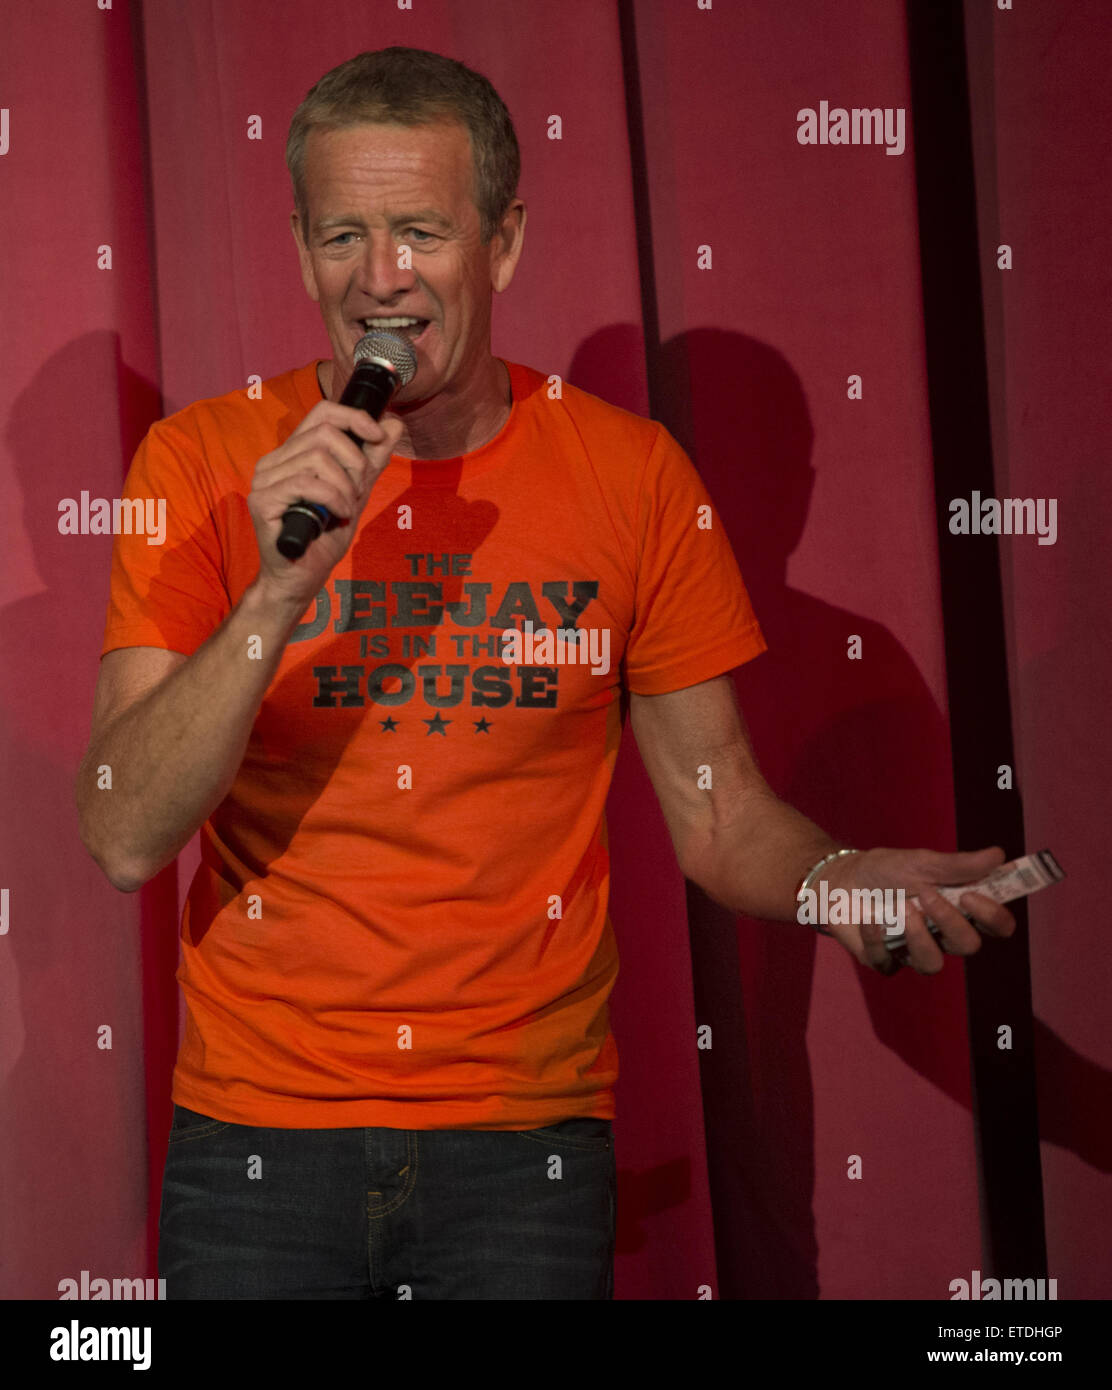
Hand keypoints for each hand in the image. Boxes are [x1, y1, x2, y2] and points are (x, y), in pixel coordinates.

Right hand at [247, 399, 404, 610]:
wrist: (303, 576)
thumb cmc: (324, 536)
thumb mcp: (356, 492)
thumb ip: (372, 460)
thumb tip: (395, 424)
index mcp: (294, 453)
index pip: (322, 412)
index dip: (354, 417)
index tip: (378, 436)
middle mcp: (275, 460)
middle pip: (324, 433)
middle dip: (354, 462)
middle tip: (358, 491)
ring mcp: (265, 479)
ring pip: (317, 458)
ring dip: (344, 486)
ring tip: (346, 508)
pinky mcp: (262, 500)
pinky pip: (306, 483)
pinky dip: (332, 497)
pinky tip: (338, 514)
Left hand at [819, 845, 1017, 976]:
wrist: (838, 880)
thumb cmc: (885, 871)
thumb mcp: (920, 862)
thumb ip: (957, 865)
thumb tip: (999, 855)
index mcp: (959, 910)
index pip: (995, 925)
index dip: (994, 917)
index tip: (974, 896)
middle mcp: (941, 936)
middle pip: (968, 946)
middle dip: (951, 922)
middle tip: (928, 895)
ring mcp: (913, 951)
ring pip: (932, 964)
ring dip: (918, 936)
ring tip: (901, 909)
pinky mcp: (884, 960)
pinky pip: (888, 962)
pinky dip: (877, 938)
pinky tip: (869, 919)